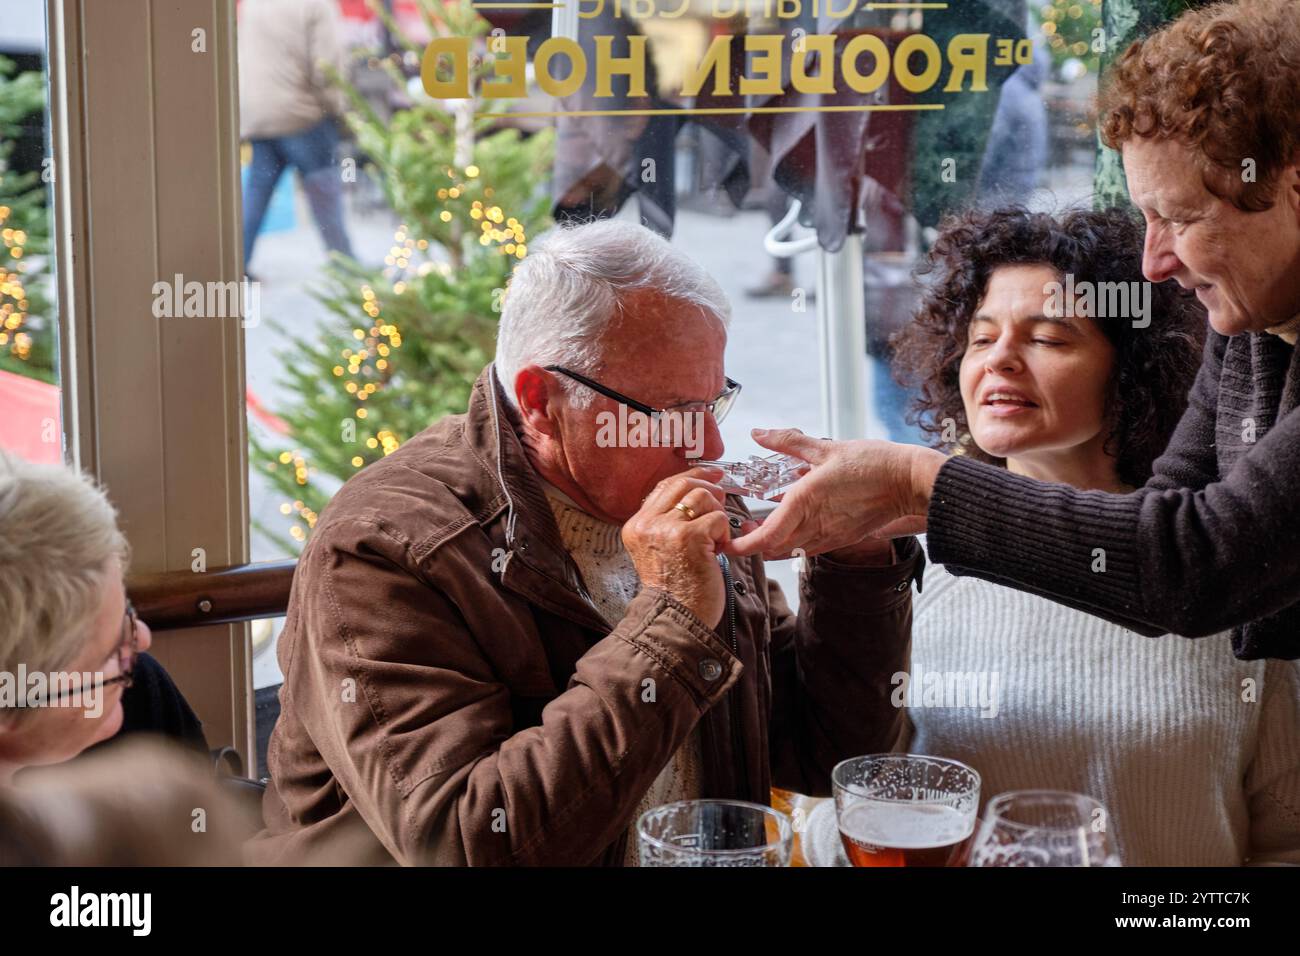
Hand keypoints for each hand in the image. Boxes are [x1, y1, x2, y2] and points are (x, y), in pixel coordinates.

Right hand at [622, 467, 731, 628]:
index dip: (692, 476)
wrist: (676, 621)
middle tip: (720, 505)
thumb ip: (667, 522)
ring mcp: (667, 529)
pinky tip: (717, 551)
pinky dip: (723, 532)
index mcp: (636, 526)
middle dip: (709, 490)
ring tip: (714, 539)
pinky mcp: (689, 538)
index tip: (710, 475)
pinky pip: (717, 518)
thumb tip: (694, 492)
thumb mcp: (659, 551)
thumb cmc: (675, 592)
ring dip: (717, 515)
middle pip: (683, 484)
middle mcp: (647, 524)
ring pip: (702, 497)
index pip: (664, 485)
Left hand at [724, 428, 943, 560]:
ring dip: (771, 543)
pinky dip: (792, 541)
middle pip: (772, 549)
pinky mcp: (841, 538)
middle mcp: (815, 525)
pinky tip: (790, 522)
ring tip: (759, 526)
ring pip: (789, 550)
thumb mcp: (825, 447)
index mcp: (805, 502)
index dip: (742, 546)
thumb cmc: (872, 463)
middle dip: (751, 545)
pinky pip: (808, 547)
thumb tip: (758, 433)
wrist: (910, 482)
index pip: (765, 537)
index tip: (727, 543)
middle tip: (738, 531)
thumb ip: (788, 441)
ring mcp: (829, 536)